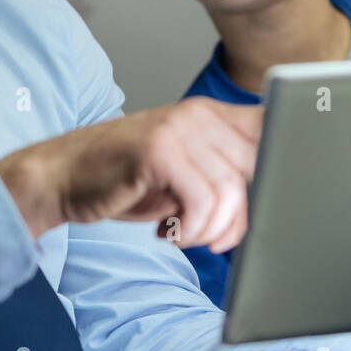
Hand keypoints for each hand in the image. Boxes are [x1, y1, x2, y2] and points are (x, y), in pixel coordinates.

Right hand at [0, 97, 262, 251]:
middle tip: (215, 238)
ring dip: (214, 228)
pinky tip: (171, 233)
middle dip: (243, 215)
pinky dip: (193, 229)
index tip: (287, 192)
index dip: (288, 161)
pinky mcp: (157, 150)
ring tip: (189, 236)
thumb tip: (272, 200)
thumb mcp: (184, 172)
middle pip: (258, 167)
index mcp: (211, 113)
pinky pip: (202, 201)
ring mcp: (177, 128)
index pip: (272, 128)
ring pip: (231, 189)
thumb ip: (225, 174)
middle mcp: (198, 113)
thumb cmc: (126, 180)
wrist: (62, 176)